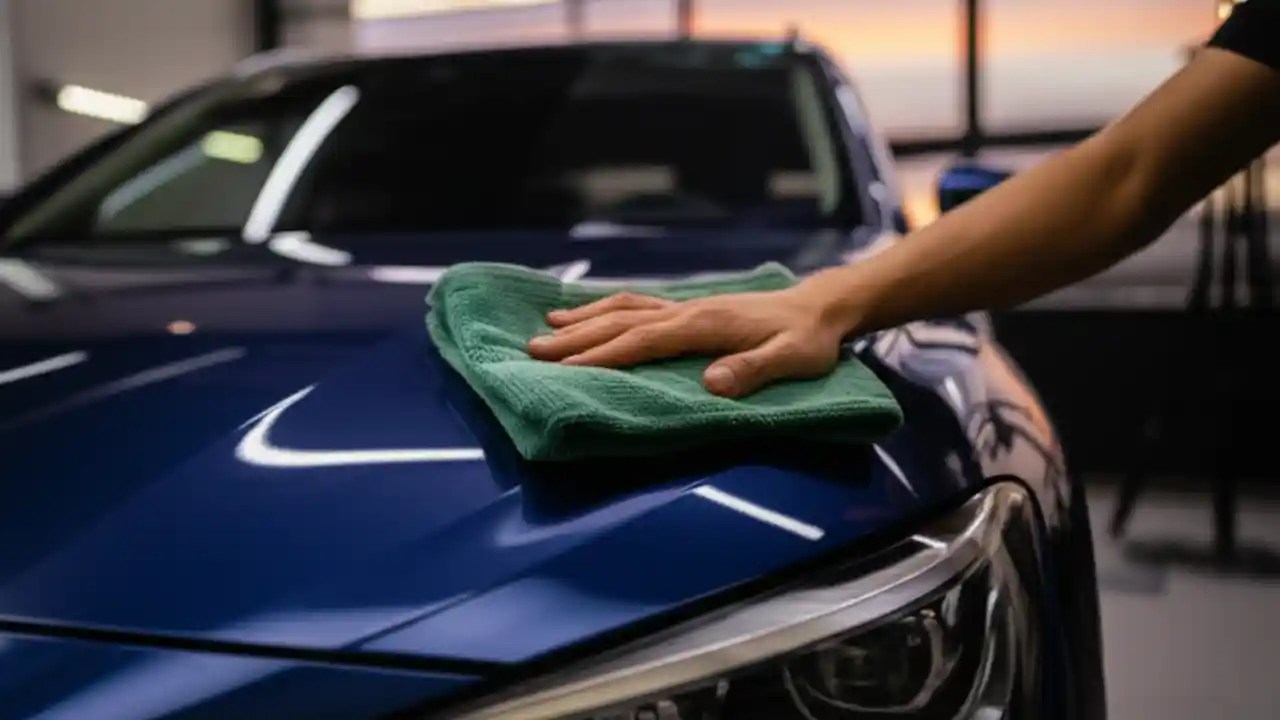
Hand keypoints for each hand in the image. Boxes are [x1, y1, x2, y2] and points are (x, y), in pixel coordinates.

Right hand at [526, 286, 847, 397]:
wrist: (821, 307)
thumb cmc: (808, 340)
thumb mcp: (792, 359)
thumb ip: (753, 370)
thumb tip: (712, 384)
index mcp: (704, 324)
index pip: (643, 340)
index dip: (603, 354)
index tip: (565, 368)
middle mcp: (687, 310)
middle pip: (621, 322)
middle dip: (576, 337)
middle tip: (532, 351)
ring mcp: (686, 306)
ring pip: (624, 308)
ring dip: (585, 318)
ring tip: (546, 328)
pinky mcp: (689, 308)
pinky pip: (638, 305)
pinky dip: (607, 308)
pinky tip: (590, 314)